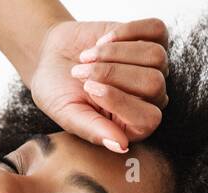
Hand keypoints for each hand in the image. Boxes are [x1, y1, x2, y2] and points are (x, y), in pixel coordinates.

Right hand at [28, 17, 169, 152]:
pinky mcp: (151, 39)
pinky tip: (102, 40)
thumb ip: (93, 131)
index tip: (89, 90)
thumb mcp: (68, 115)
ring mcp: (153, 67)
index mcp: (132, 124)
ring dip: (115, 53)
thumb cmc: (57, 91)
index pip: (149, 118)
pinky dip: (126, 31)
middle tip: (81, 73)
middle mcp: (148, 98)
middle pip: (154, 83)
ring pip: (156, 57)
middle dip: (113, 74)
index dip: (121, 101)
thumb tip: (121, 146)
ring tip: (86, 57)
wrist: (51, 57)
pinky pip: (156, 30)